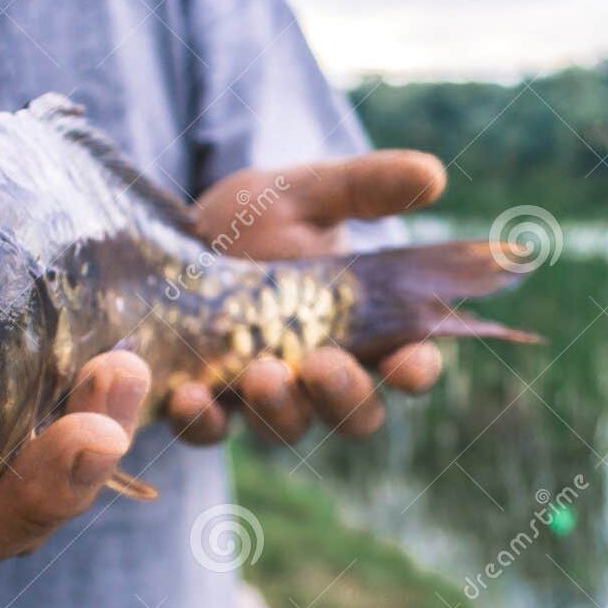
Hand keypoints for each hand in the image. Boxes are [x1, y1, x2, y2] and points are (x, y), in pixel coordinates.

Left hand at [167, 150, 448, 445]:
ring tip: (263, 375)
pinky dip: (201, 422)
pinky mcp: (207, 404)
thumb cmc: (258, 219)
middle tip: (325, 365)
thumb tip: (433, 175)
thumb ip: (367, 187)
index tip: (408, 361)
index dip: (415, 369)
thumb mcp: (308, 194)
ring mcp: (264, 396)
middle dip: (345, 396)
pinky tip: (187, 398)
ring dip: (280, 410)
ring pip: (287, 427)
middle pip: (356, 413)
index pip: (409, 364)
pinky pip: (209, 432)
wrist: (174, 233)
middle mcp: (321, 374)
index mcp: (364, 330)